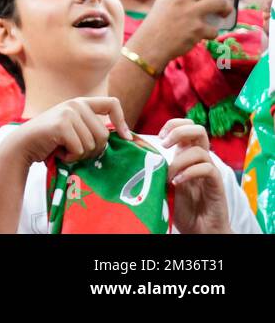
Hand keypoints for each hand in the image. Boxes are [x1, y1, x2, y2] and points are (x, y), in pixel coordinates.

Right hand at [2, 95, 132, 166]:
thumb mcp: (74, 128)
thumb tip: (124, 136)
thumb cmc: (50, 141)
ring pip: (92, 144)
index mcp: (81, 102)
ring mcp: (68, 113)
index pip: (112, 103)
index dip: (122, 121)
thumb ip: (91, 127)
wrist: (22, 145)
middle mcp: (76, 104)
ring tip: (64, 150)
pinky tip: (58, 152)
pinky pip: (79, 149)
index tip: (125, 137)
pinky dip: (70, 157)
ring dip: (79, 155)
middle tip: (75, 151)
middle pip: (104, 134)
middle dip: (93, 150)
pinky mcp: (61, 125)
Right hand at [131, 0, 238, 67]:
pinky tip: (205, 33)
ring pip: (220, 3)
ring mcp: (190, 13)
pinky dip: (212, 32)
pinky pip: (214, 28)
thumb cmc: (159, 23)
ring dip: (227, 8)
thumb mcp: (165, 1)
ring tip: (225, 11)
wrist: (149, 45)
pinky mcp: (197, 29)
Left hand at [161, 119, 230, 233]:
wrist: (200, 229)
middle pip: (199, 129)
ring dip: (179, 160)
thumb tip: (136, 154)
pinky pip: (208, 169)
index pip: (187, 126)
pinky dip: (189, 172)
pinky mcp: (217, 185)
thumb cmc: (181, 205)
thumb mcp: (164, 182)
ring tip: (169, 176)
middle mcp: (201, 159)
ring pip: (201, 150)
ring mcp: (210, 171)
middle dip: (179, 131)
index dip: (173, 125)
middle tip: (164, 144)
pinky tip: (177, 182)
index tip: (159, 137)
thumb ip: (158, 167)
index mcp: (187, 154)